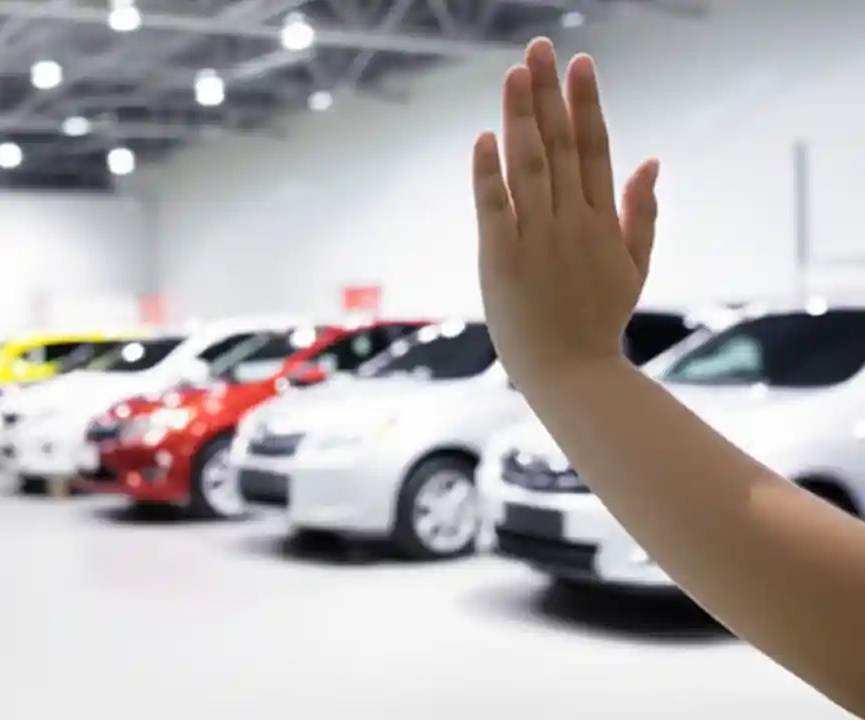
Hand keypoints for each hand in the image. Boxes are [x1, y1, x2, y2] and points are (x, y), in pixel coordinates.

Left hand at [473, 38, 660, 386]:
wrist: (572, 374)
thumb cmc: (598, 320)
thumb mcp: (633, 265)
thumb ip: (641, 211)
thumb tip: (651, 158)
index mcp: (601, 219)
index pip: (593, 147)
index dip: (585, 102)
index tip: (579, 63)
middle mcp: (570, 222)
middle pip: (558, 145)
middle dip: (549, 94)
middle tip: (538, 48)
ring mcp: (536, 240)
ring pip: (528, 167)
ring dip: (520, 118)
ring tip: (514, 74)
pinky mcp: (501, 260)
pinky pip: (494, 209)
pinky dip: (488, 173)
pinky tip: (484, 138)